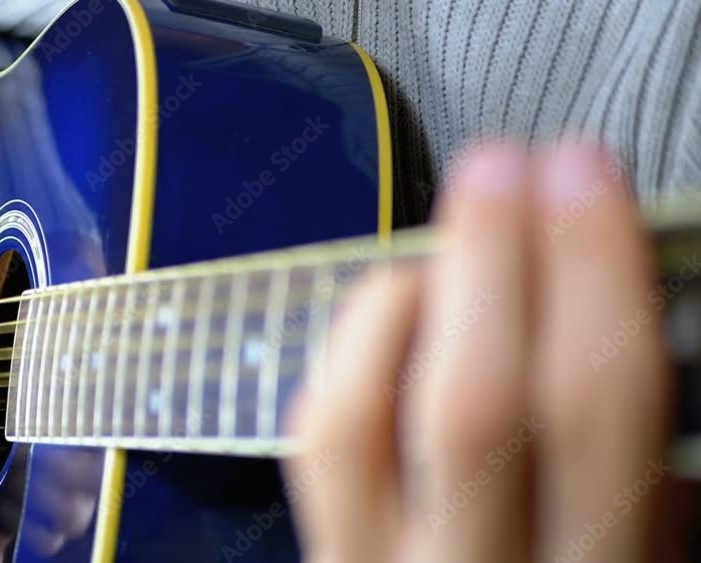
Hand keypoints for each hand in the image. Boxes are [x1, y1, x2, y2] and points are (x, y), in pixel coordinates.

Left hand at [289, 143, 670, 561]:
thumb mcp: (643, 562)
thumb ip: (643, 489)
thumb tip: (625, 339)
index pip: (596, 407)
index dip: (589, 271)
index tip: (582, 174)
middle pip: (470, 405)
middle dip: (490, 262)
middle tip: (502, 164)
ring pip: (352, 425)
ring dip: (396, 308)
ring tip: (433, 253)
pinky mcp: (324, 559)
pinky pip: (312, 448)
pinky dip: (344, 357)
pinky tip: (384, 318)